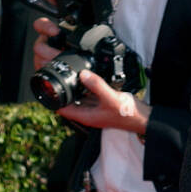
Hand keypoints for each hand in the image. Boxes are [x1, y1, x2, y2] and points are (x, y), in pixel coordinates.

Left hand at [33, 14, 149, 133]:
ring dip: (73, 86)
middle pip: (67, 101)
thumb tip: (83, 73)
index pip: (61, 108)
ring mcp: (94, 107)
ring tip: (68, 73)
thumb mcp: (111, 98)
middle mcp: (88, 112)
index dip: (52, 98)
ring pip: (77, 96)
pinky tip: (86, 75)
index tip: (47, 84)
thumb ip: (97, 86)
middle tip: (56, 74)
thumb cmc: (129, 115)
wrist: (144, 118)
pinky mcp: (102, 102)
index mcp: (86, 116)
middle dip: (61, 89)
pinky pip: (88, 92)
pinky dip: (85, 85)